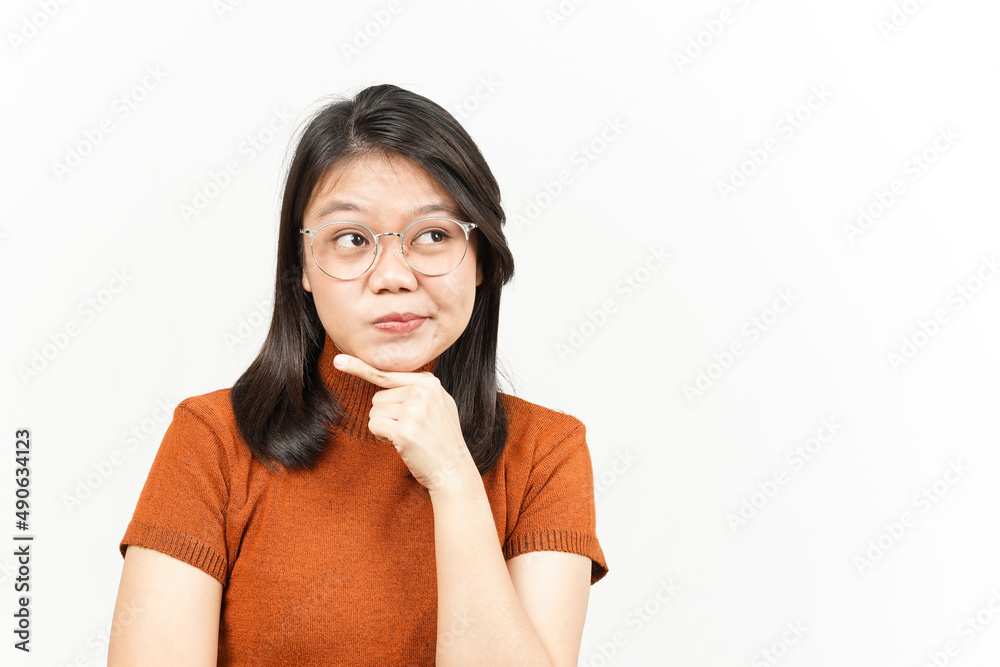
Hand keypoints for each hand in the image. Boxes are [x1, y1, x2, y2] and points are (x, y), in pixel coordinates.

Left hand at [333, 353, 477, 493]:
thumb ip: (419, 389)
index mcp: (429, 383)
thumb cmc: (441, 440)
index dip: (361, 368)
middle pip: (378, 398)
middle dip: (387, 415)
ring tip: (409, 437)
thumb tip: (391, 377)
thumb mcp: (439, 405)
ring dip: (385, 428)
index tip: (339, 361)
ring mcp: (414, 410)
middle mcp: (422, 392)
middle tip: (410, 429)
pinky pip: (374, 426)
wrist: (453, 469)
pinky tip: (402, 444)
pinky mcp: (404, 430)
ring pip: (374, 412)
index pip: (388, 374)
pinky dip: (382, 437)